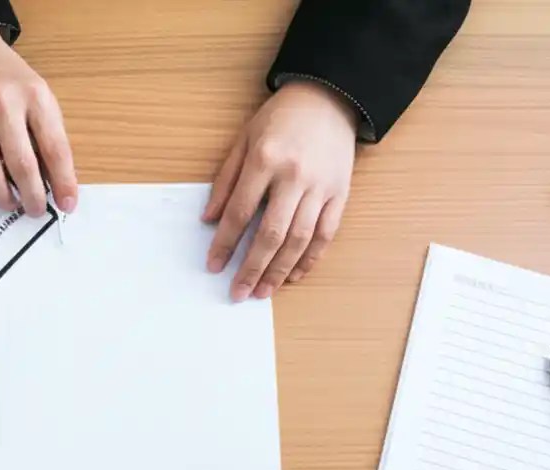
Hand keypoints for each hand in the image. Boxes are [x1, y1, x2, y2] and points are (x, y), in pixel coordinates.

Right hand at [0, 27, 76, 217]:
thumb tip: (55, 183)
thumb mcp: (38, 97)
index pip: (55, 148)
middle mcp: (3, 103)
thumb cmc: (9, 80)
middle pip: (22, 165)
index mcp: (35, 97)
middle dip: (32, 197)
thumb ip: (48, 135)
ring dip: (2, 195)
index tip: (67, 204)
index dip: (63, 182)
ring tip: (10, 202)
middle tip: (35, 211)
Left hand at [203, 81, 358, 300]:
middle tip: (238, 292)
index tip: (214, 266)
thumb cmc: (280, 119)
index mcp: (265, 160)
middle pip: (271, 234)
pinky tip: (294, 275)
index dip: (225, 243)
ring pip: (299, 240)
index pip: (240, 212)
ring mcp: (321, 187)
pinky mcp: (341, 194)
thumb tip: (209, 219)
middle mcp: (295, 176)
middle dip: (252, 268)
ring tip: (263, 291)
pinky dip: (310, 259)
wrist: (328, 98)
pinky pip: (326, 234)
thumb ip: (225, 180)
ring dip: (280, 271)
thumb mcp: (244, 140)